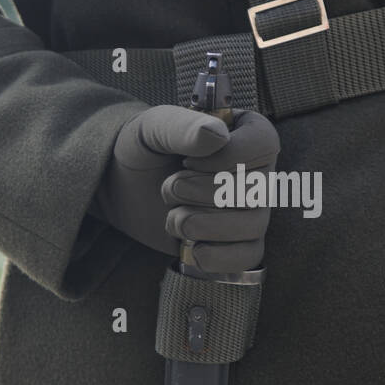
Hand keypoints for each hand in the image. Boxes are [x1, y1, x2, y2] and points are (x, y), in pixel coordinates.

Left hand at [91, 105, 279, 273]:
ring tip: (173, 218)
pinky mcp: (236, 242)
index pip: (262, 145)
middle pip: (255, 190)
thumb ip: (182, 126)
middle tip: (169, 188)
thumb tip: (216, 135)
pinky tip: (191, 250)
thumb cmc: (144, 150)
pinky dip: (218, 257)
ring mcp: (250, 209)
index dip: (224, 160)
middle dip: (201, 194)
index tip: (188, 162)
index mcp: (246, 133)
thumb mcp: (152, 129)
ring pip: (252, 225)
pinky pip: (248, 256)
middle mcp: (258, 170)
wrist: (122, 189)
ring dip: (203, 225)